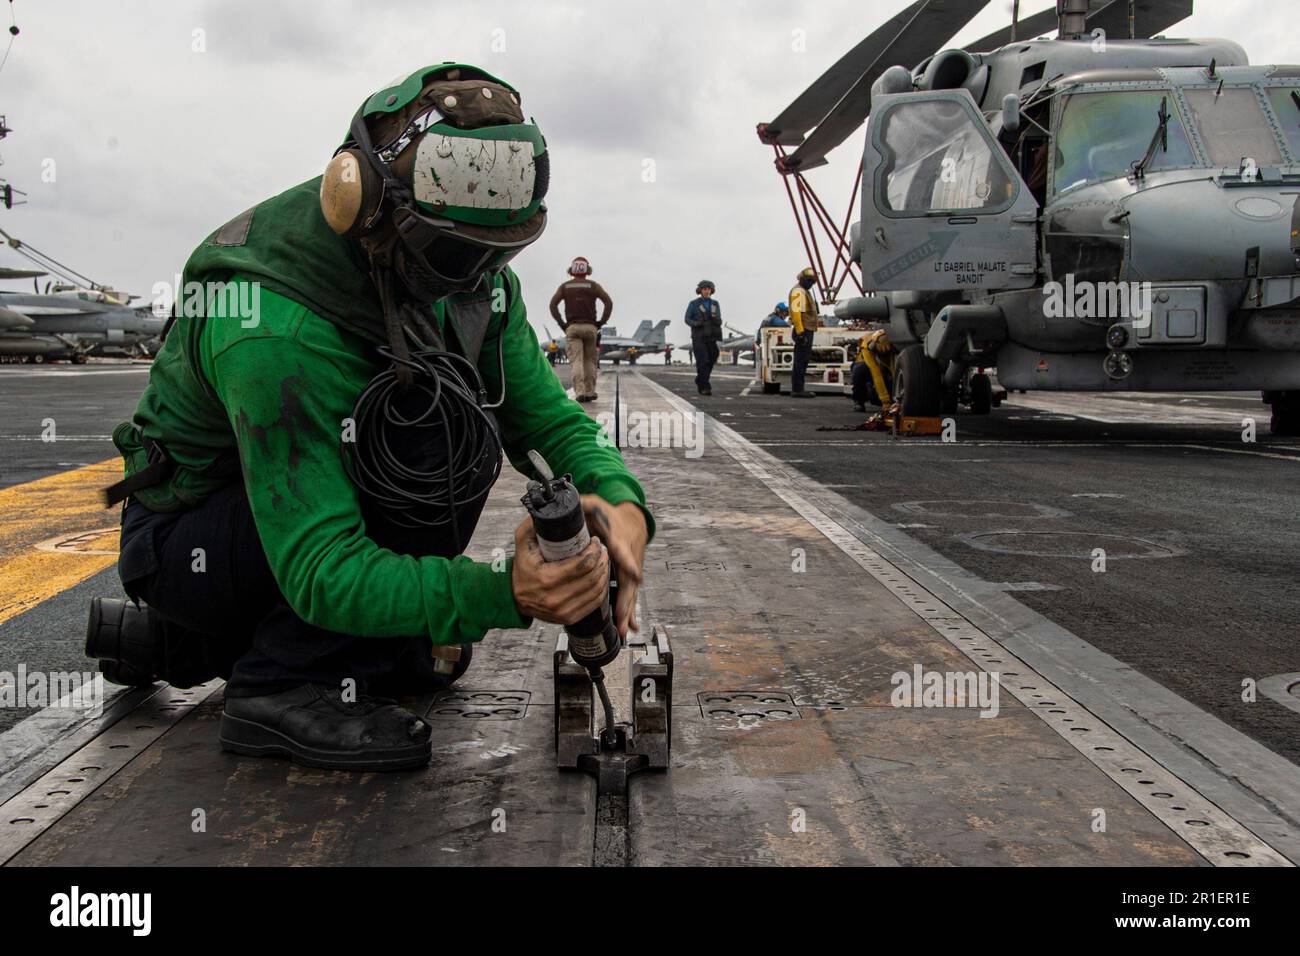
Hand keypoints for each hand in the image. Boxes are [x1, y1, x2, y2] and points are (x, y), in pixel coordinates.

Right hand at [511, 517, 609, 624]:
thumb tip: (546, 511)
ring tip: (603, 561)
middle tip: (601, 549)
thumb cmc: (521, 570)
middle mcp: (556, 598)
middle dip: (602, 560)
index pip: (583, 564)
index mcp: (547, 579)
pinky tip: (600, 577)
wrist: (513, 598)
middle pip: (593, 577)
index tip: (595, 542)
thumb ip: (531, 526)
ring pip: (597, 590)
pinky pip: (594, 603)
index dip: (594, 550)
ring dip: (605, 573)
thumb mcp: (521, 544)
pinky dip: (602, 589)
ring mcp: (564, 610)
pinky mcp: (570, 617)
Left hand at [582, 496, 647, 638]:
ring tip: (626, 627)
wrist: (631, 520)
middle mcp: (627, 554)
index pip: (622, 548)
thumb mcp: (594, 505)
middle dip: (627, 599)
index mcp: (617, 535)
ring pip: (630, 590)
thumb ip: (580, 504)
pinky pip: (628, 593)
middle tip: (623, 617)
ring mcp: (630, 566)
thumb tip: (564, 507)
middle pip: (629, 578)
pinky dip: (628, 610)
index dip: (628, 560)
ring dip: (628, 609)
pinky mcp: (628, 575)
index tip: (634, 573)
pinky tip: (629, 626)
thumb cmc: (608, 514)